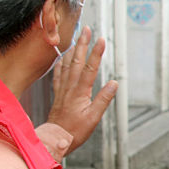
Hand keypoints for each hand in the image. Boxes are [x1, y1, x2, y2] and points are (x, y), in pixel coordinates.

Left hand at [47, 27, 117, 152]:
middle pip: (77, 61)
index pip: (90, 68)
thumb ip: (103, 99)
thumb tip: (113, 83)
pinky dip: (60, 63)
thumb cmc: (75, 131)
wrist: (55, 139)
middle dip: (82, 43)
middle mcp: (70, 87)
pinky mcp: (58, 94)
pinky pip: (58, 74)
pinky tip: (62, 57)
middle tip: (86, 29)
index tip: (101, 40)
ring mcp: (62, 89)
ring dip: (72, 49)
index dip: (96, 53)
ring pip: (67, 64)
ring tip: (76, 37)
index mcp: (80, 92)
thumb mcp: (93, 118)